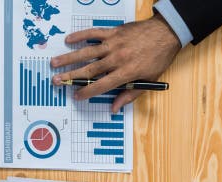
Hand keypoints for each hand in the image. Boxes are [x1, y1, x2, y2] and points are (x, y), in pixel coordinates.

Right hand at [50, 14, 180, 112]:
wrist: (167, 32)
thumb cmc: (159, 57)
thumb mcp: (149, 80)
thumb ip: (130, 95)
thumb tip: (115, 108)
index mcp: (126, 71)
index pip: (102, 85)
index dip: (87, 92)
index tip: (76, 96)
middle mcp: (117, 57)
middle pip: (89, 69)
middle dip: (70, 76)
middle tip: (56, 81)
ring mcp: (114, 43)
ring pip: (87, 52)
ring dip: (69, 57)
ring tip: (55, 63)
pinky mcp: (114, 32)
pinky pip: (94, 33)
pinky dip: (81, 35)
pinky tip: (68, 40)